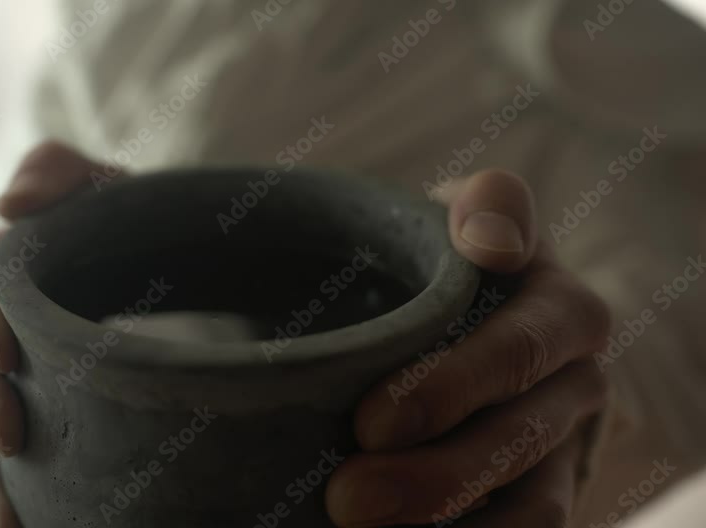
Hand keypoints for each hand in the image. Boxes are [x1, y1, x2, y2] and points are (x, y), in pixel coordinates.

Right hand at [0, 141, 117, 526]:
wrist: (202, 290)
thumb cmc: (143, 232)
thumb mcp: (115, 193)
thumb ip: (63, 172)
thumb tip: (5, 202)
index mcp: (1, 273)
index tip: (7, 347)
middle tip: (9, 428)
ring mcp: (12, 391)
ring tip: (6, 504)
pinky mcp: (35, 439)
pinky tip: (15, 525)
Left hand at [326, 170, 611, 526]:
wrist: (462, 316)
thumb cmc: (448, 263)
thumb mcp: (460, 220)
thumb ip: (484, 207)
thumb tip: (492, 237)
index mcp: (559, 308)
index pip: (523, 346)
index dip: (454, 384)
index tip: (371, 421)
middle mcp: (576, 379)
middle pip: (519, 434)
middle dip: (432, 471)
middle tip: (347, 494)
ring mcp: (565, 443)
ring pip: (531, 503)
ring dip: (447, 514)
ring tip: (356, 520)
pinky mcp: (546, 492)